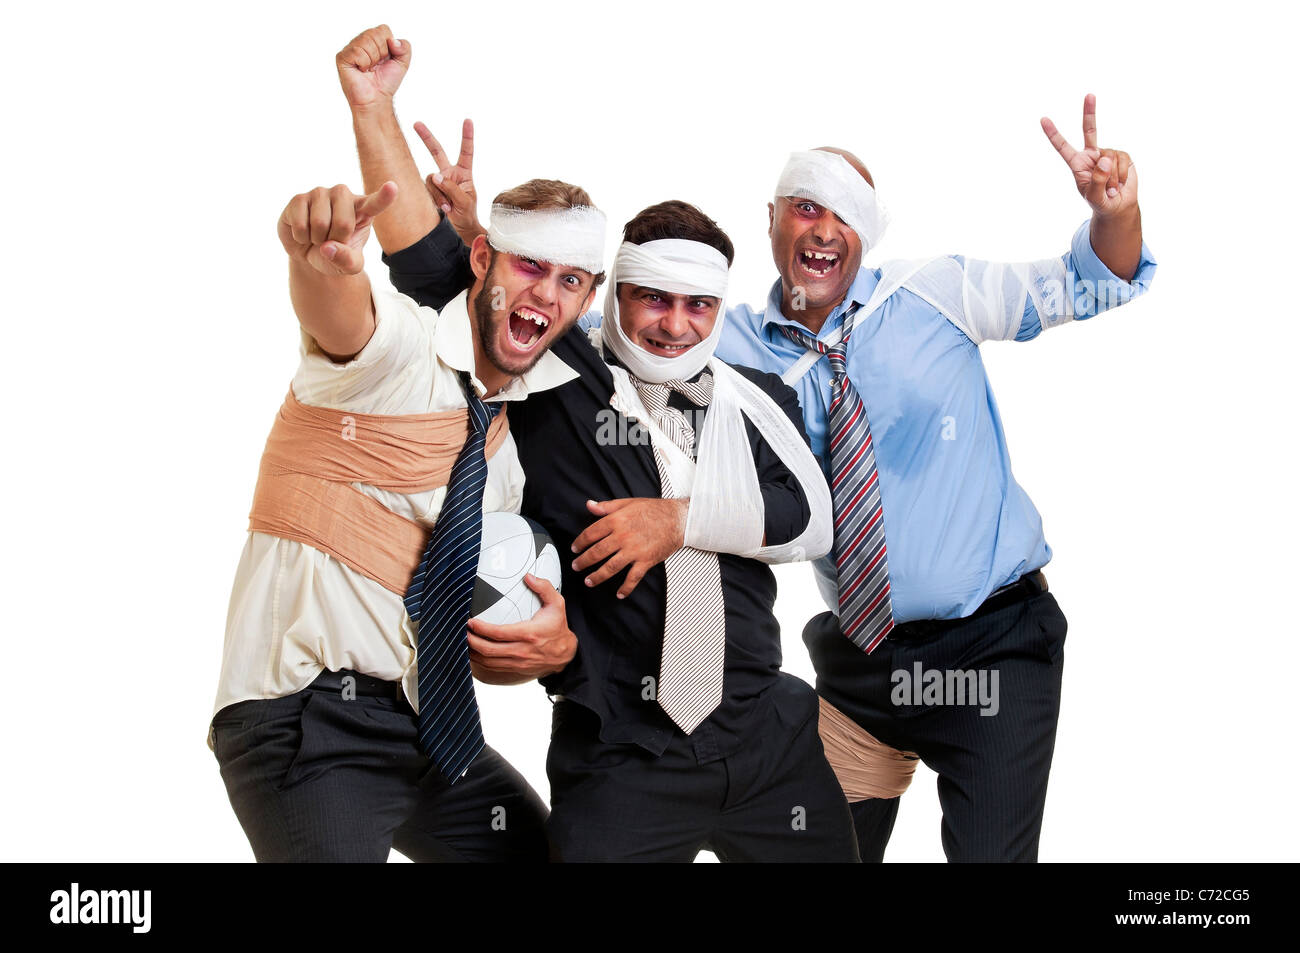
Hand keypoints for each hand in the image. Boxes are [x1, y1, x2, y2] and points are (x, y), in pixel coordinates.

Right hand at [277, 182, 397, 275]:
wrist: (308, 252)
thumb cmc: (335, 255)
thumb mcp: (349, 266)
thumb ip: (347, 261)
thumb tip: (328, 248)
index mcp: (363, 209)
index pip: (375, 203)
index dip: (383, 197)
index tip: (392, 187)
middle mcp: (343, 195)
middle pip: (343, 223)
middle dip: (336, 240)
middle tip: (332, 240)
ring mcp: (320, 193)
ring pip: (319, 223)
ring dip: (317, 239)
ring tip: (317, 235)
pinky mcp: (299, 198)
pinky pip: (300, 224)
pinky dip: (301, 237)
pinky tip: (303, 232)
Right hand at [336, 25, 409, 109]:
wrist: (376, 99)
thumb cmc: (386, 82)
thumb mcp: (402, 63)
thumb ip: (405, 47)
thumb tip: (393, 41)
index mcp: (373, 40)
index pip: (383, 30)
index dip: (388, 47)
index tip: (385, 60)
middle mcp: (360, 41)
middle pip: (375, 34)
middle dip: (381, 53)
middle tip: (376, 66)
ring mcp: (350, 48)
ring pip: (366, 41)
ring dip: (372, 59)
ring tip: (368, 69)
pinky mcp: (342, 57)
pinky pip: (357, 51)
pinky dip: (364, 63)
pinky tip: (361, 70)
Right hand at [414, 119, 484, 241]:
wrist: (460, 229)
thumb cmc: (467, 214)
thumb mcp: (465, 201)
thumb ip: (451, 188)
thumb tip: (435, 175)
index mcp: (464, 173)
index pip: (466, 152)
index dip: (467, 136)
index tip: (468, 120)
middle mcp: (449, 173)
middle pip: (437, 152)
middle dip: (426, 137)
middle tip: (416, 124)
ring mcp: (438, 182)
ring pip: (431, 179)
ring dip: (440, 194)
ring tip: (449, 207)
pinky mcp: (429, 190)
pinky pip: (427, 190)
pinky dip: (436, 200)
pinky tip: (443, 209)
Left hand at [466, 574, 575, 683]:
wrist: (566, 654)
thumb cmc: (558, 628)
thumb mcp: (557, 605)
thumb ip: (544, 588)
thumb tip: (528, 576)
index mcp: (529, 634)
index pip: (499, 633)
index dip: (481, 628)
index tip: (471, 621)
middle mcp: (522, 651)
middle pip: (488, 650)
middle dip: (471, 641)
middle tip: (462, 632)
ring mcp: (518, 662)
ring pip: (488, 661)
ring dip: (472, 653)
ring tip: (463, 642)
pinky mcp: (515, 669)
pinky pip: (492, 668)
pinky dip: (479, 662)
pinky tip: (472, 653)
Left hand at [571, 498, 686, 597]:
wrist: (677, 519)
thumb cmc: (653, 509)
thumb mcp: (627, 503)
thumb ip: (606, 506)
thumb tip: (589, 505)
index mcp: (616, 520)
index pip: (591, 533)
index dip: (580, 542)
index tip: (574, 549)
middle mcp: (622, 536)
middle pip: (597, 552)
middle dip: (584, 561)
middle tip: (576, 566)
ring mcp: (634, 550)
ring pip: (610, 567)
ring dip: (597, 576)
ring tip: (588, 581)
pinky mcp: (646, 561)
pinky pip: (633, 578)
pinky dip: (626, 588)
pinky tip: (619, 594)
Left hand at [1041, 94, 1137, 217]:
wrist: (1118, 206)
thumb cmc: (1100, 202)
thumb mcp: (1094, 197)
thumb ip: (1097, 180)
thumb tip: (1105, 159)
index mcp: (1077, 164)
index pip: (1063, 147)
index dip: (1053, 134)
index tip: (1043, 119)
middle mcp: (1092, 155)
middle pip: (1089, 130)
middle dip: (1089, 112)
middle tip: (1089, 94)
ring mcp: (1107, 154)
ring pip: (1109, 157)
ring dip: (1111, 178)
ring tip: (1110, 189)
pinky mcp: (1122, 156)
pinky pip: (1122, 161)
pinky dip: (1121, 175)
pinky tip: (1119, 184)